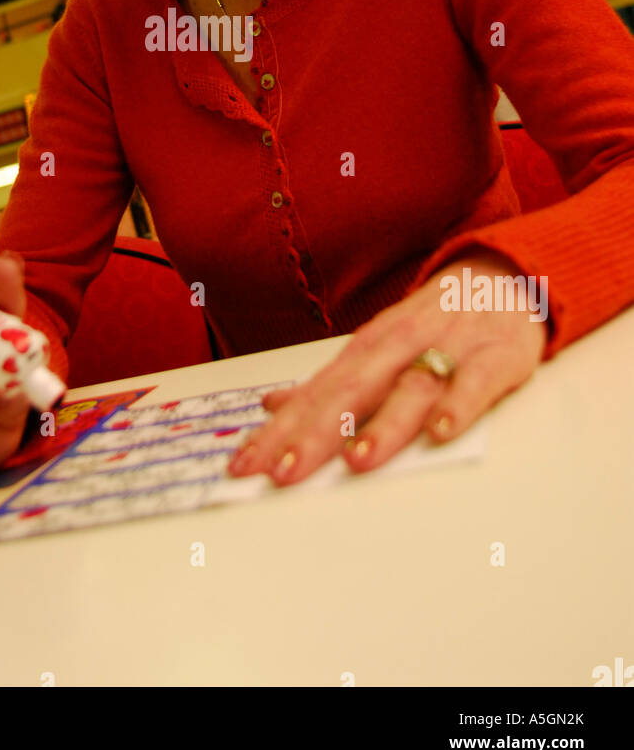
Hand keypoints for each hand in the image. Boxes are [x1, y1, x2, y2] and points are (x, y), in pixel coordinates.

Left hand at [228, 254, 547, 484]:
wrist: (503, 276)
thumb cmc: (433, 322)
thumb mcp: (375, 346)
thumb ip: (328, 380)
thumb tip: (271, 405)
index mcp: (366, 348)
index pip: (314, 393)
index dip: (279, 429)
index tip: (246, 463)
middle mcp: (399, 345)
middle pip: (351, 391)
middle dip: (314, 433)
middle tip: (282, 473)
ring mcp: (448, 348)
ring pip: (410, 388)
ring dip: (384, 424)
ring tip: (356, 460)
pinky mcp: (495, 356)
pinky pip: (475, 382)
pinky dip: (459, 405)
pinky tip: (442, 433)